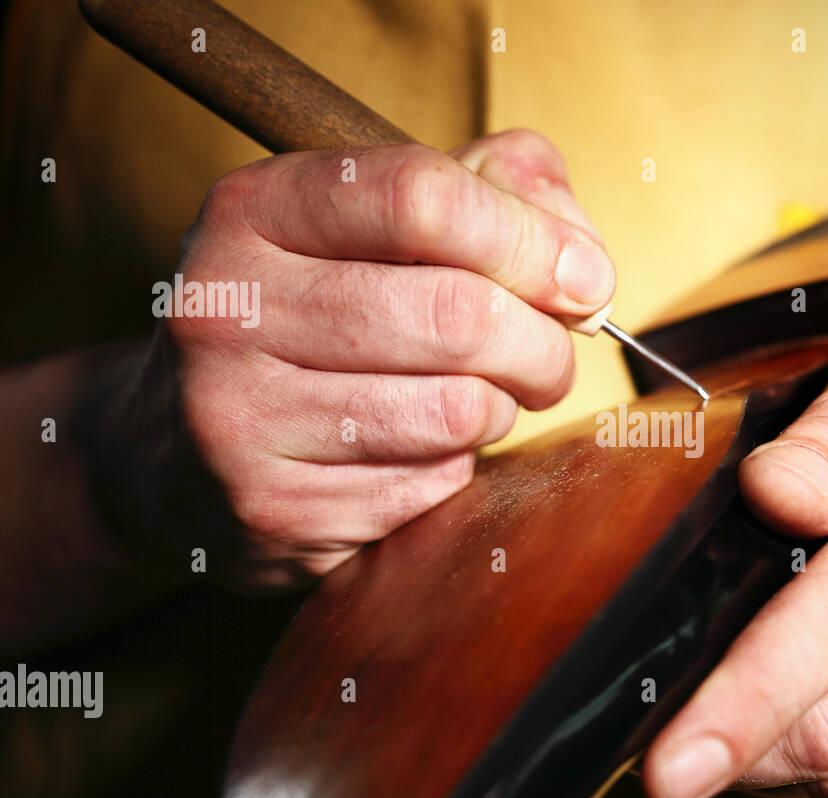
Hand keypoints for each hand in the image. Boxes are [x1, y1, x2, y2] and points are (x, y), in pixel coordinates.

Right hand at [104, 130, 612, 587]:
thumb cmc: (315, 319)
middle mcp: (228, 307)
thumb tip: (581, 260)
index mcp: (255, 210)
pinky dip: (454, 470)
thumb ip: (493, 192)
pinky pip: (431, 486)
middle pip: (455, 314)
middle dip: (541, 344)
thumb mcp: (379, 225)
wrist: (178, 454)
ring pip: (455, 411)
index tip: (583, 281)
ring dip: (500, 410)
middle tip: (551, 360)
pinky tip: (416, 452)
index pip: (422, 198)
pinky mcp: (273, 508)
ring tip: (477, 400)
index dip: (530, 241)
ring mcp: (238, 416)